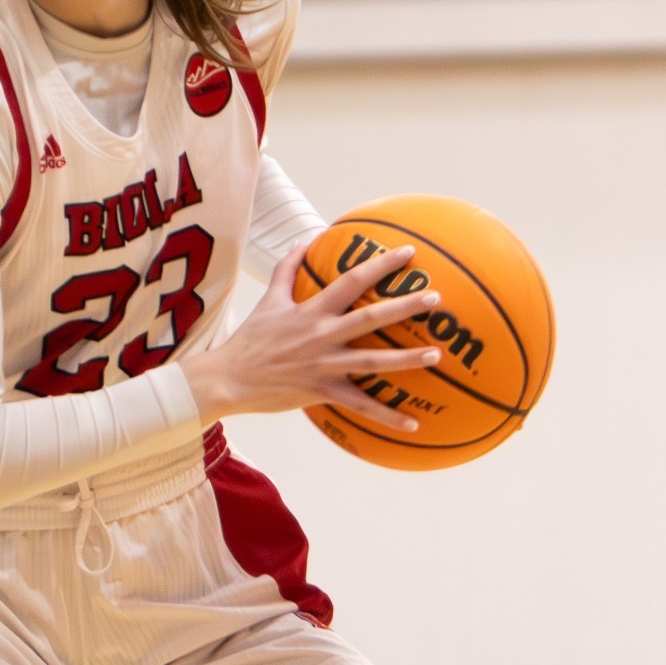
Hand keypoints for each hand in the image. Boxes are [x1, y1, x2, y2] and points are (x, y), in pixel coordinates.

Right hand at [181, 242, 441, 429]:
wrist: (228, 379)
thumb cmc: (250, 339)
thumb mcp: (268, 300)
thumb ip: (287, 270)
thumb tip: (302, 241)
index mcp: (311, 310)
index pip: (350, 281)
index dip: (379, 265)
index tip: (407, 253)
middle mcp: (321, 335)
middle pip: (369, 318)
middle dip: (404, 307)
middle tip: (435, 298)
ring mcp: (323, 365)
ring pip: (372, 362)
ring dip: (406, 359)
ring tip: (437, 354)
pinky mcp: (321, 391)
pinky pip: (360, 405)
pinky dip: (387, 415)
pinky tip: (414, 422)